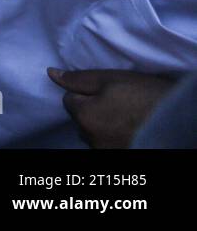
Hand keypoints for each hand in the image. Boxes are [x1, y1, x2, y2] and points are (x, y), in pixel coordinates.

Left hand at [49, 68, 175, 147]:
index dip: (85, 92)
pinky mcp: (117, 156)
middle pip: (80, 118)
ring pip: (92, 132)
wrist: (178, 119)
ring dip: (102, 124)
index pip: (69, 100)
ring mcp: (104, 150)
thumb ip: (79, 79)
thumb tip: (51, 73)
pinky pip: (105, 143)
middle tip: (119, 102)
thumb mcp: (112, 79)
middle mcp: (90, 138)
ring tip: (127, 115)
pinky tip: (130, 127)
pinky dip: (112, 136)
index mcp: (85, 116)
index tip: (106, 91)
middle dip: (92, 109)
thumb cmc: (146, 96)